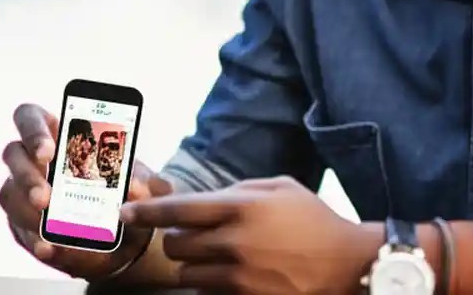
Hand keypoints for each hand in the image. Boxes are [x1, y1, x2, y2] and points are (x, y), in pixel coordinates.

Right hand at [0, 103, 172, 279]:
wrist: (128, 233)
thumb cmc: (129, 192)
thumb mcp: (144, 184)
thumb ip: (144, 182)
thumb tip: (134, 186)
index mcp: (60, 134)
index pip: (30, 117)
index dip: (32, 129)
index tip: (48, 151)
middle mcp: (35, 160)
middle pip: (13, 154)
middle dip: (26, 176)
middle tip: (46, 198)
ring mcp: (24, 192)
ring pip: (9, 194)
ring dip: (27, 211)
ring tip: (48, 226)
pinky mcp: (24, 224)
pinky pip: (20, 229)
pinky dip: (35, 240)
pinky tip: (49, 247)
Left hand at [120, 176, 380, 294]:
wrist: (347, 265)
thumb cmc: (315, 221)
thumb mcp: (281, 188)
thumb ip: (240, 189)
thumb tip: (208, 199)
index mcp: (241, 207)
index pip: (177, 209)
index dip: (146, 212)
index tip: (126, 214)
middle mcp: (234, 242)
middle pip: (176, 245)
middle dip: (180, 241)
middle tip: (197, 237)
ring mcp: (238, 276)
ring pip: (186, 275)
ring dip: (194, 267)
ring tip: (218, 259)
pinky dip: (212, 286)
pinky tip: (234, 277)